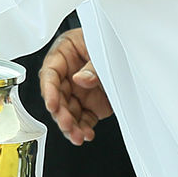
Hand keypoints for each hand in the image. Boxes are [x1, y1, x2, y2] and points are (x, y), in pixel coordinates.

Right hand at [39, 28, 111, 145]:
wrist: (127, 50)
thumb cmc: (109, 40)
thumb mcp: (100, 48)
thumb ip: (92, 65)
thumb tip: (81, 79)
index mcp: (64, 54)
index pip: (50, 73)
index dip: (49, 90)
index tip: (52, 104)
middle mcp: (68, 74)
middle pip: (58, 97)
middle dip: (61, 114)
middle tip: (67, 124)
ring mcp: (78, 90)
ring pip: (69, 112)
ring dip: (72, 126)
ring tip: (78, 136)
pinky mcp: (90, 104)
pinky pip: (83, 119)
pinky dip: (84, 128)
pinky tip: (86, 134)